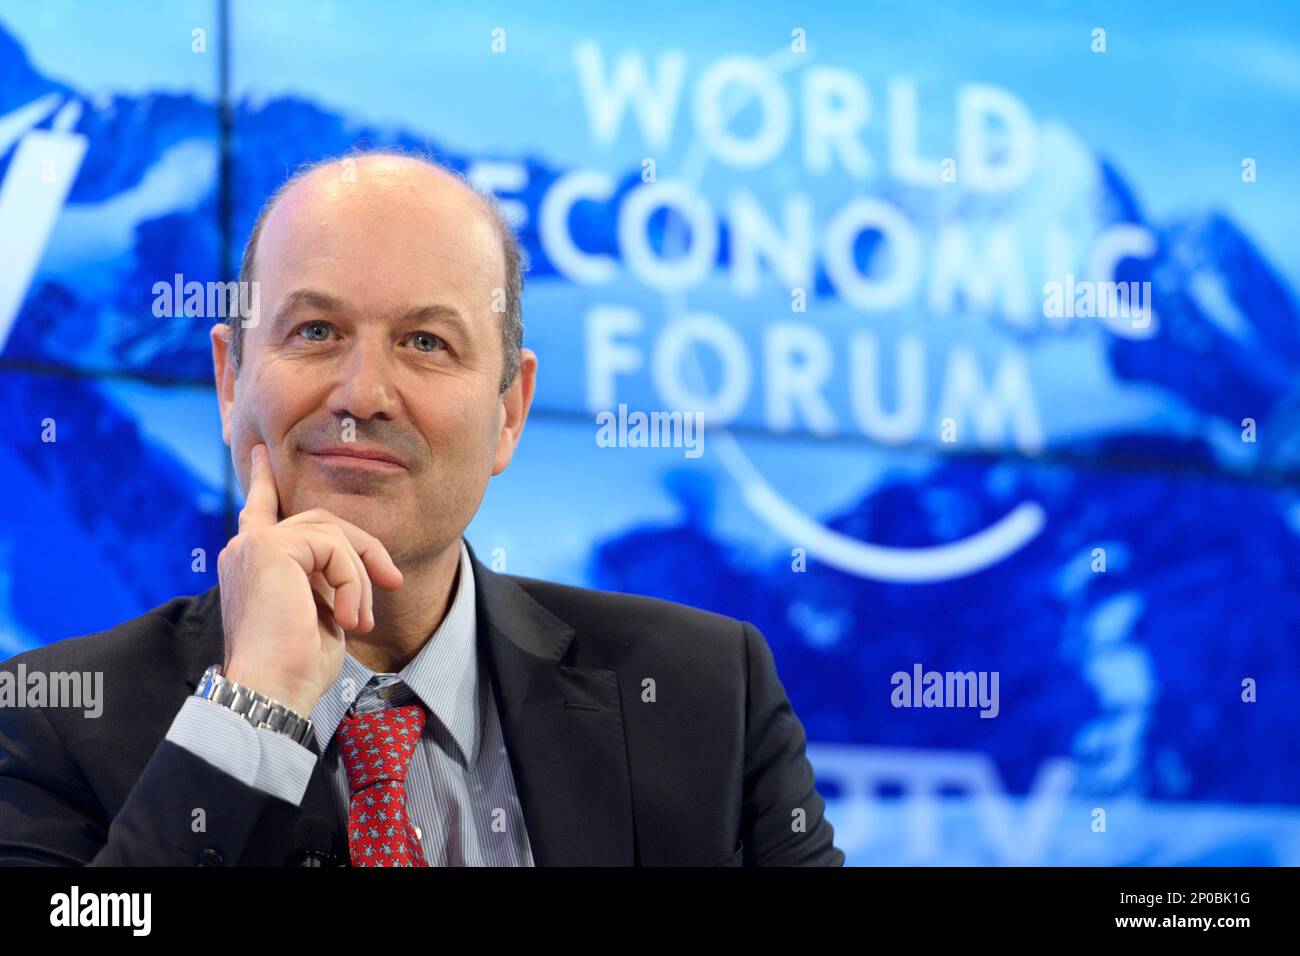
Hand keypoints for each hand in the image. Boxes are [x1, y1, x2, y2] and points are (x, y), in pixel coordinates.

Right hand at [216, 443, 402, 715]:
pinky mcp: (271, 547)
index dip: (264, 481)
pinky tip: (349, 618)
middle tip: (393, 581)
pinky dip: (353, 582)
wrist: (272, 690)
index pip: (260, 510)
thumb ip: (326, 581)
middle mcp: (246, 548)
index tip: (262, 454)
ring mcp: (255, 544)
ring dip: (360, 577)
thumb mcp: (320, 614)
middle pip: (322, 521)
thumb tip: (357, 570)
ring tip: (359, 620)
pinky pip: (333, 547)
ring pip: (333, 532)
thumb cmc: (296, 667)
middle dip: (364, 550)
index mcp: (251, 562)